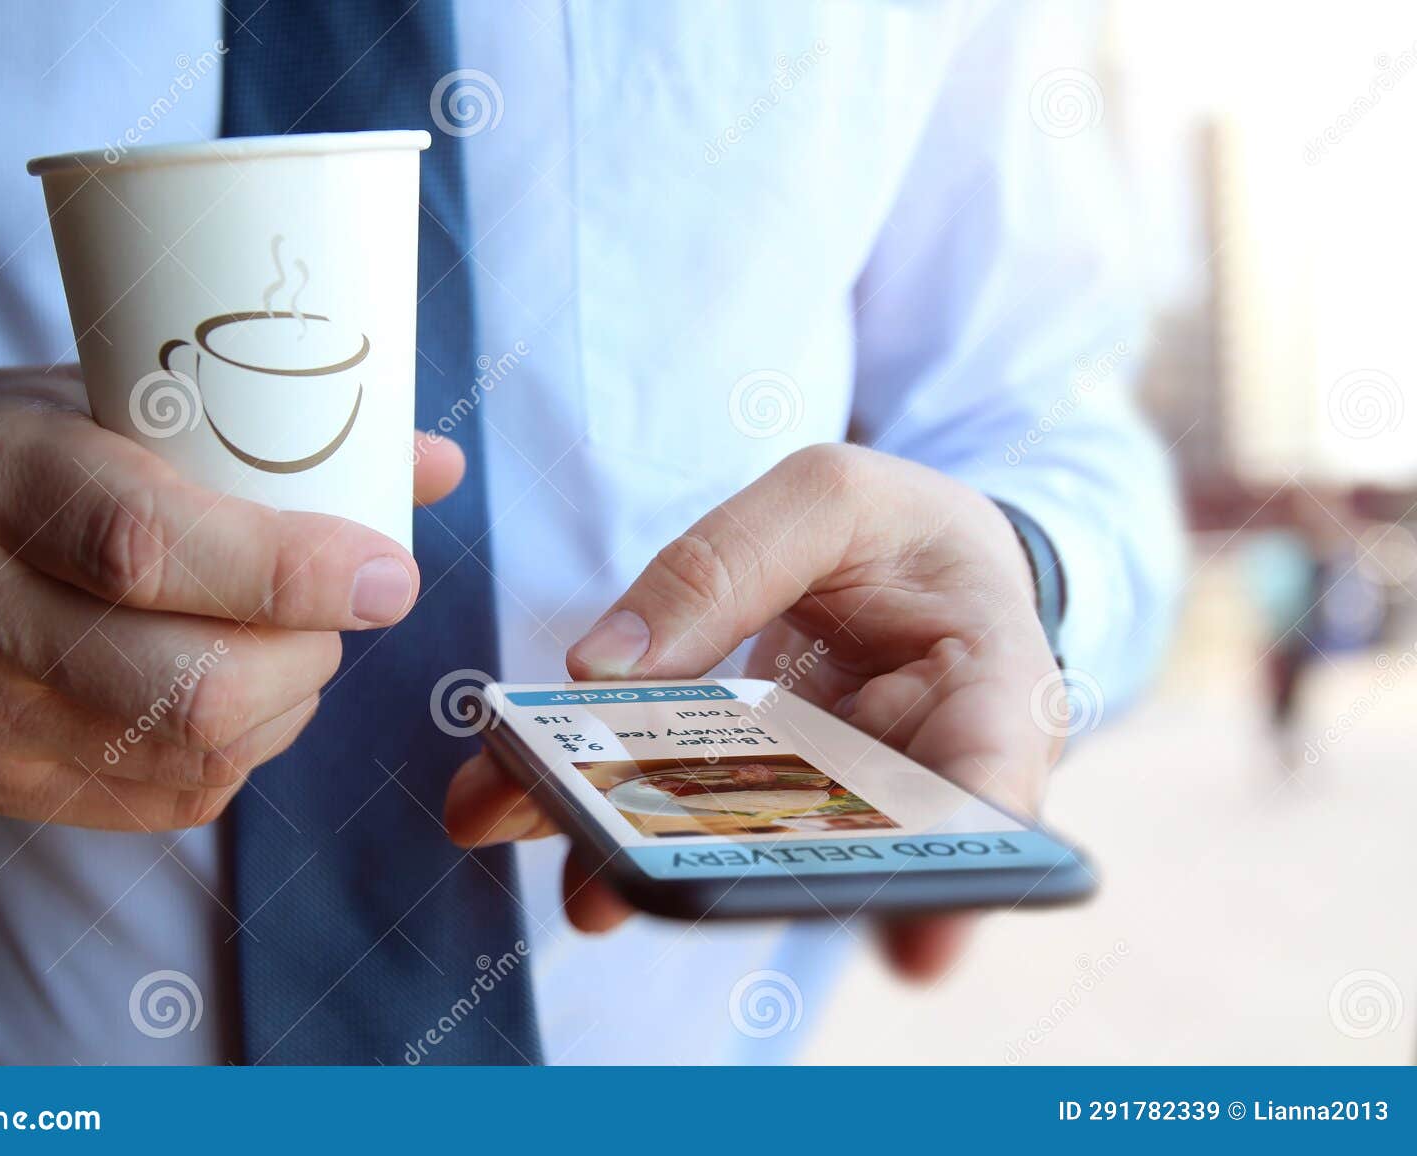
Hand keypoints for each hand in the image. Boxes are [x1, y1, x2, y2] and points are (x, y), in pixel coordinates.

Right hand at [0, 367, 463, 829]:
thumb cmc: (25, 456)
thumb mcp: (119, 395)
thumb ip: (275, 430)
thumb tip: (436, 463)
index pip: (151, 549)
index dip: (293, 572)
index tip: (388, 576)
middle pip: (193, 689)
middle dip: (311, 654)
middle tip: (339, 606)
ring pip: (201, 753)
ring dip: (288, 701)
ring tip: (279, 638)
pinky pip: (179, 796)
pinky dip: (243, 746)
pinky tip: (230, 688)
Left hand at [445, 443, 1059, 977]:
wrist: (914, 564)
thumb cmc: (906, 532)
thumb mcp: (833, 496)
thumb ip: (726, 562)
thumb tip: (599, 668)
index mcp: (993, 689)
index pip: (996, 787)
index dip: (957, 873)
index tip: (916, 943)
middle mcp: (918, 780)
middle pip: (833, 848)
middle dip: (720, 873)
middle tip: (620, 892)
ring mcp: (829, 804)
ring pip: (733, 847)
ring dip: (624, 853)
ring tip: (538, 855)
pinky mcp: (755, 796)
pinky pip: (674, 809)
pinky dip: (587, 803)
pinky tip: (506, 802)